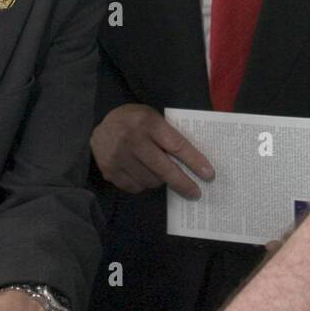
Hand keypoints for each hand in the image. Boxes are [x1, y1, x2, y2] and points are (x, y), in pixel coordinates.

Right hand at [91, 103, 213, 198]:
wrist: (101, 125)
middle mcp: (132, 139)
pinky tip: (142, 173)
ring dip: (160, 180)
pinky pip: (136, 187)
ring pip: (151, 181)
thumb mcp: (153, 118)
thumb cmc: (135, 121)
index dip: (194, 161)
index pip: (176, 145)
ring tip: (159, 171)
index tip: (208, 174)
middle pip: (164, 169)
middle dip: (183, 183)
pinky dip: (144, 184)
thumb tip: (194, 163)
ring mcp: (119, 157)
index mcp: (148, 122)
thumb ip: (168, 135)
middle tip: (196, 192)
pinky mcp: (110, 171)